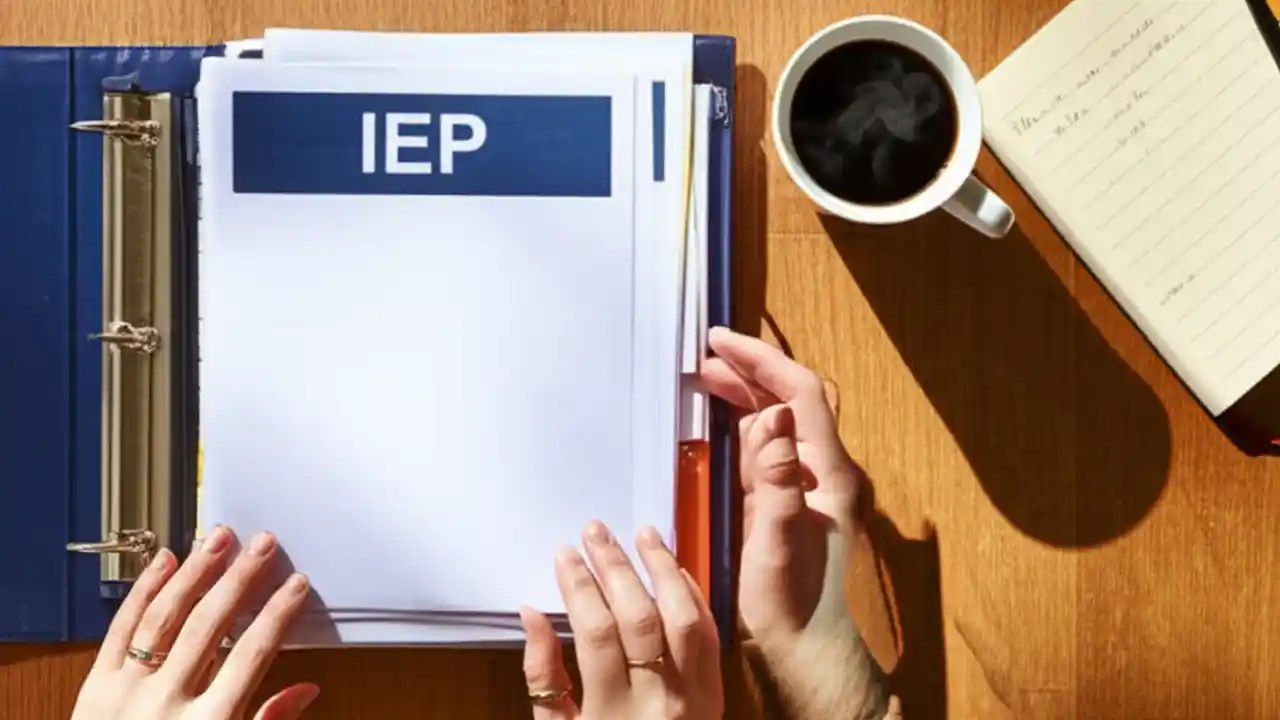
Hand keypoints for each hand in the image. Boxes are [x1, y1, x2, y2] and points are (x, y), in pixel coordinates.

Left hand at [71, 526, 318, 719]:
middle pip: (210, 626)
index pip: (252, 656)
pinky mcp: (95, 687)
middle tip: (263, 545)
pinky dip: (143, 591)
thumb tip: (307, 691)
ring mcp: (127, 692)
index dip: (277, 615)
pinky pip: (121, 629)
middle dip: (241, 580)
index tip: (295, 585)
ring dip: (196, 573)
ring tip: (218, 540)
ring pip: (165, 618)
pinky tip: (165, 562)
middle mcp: (166, 705)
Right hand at [520, 521, 723, 718]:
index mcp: (612, 714)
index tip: (564, 553)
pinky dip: (693, 596)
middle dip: (614, 567)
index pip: (597, 632)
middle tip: (595, 530)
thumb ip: (542, 677)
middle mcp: (659, 702)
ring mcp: (696, 697)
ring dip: (663, 569)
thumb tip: (532, 612)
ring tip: (641, 533)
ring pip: (685, 617)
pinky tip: (672, 568)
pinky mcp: (718, 693)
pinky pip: (710, 634)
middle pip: (639, 616)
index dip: (579, 586)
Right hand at [699, 327, 862, 646]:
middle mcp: (824, 472)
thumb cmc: (794, 603)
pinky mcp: (788, 505)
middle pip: (790, 403)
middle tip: (704, 357)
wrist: (806, 651)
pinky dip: (741, 429)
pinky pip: (767, 452)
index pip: (801, 394)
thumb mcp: (778, 539)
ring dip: (745, 398)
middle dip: (750, 374)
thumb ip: (779, 477)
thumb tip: (776, 416)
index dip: (763, 361)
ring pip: (778, 425)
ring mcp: (806, 488)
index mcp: (830, 473)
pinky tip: (717, 428)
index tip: (720, 341)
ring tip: (706, 379)